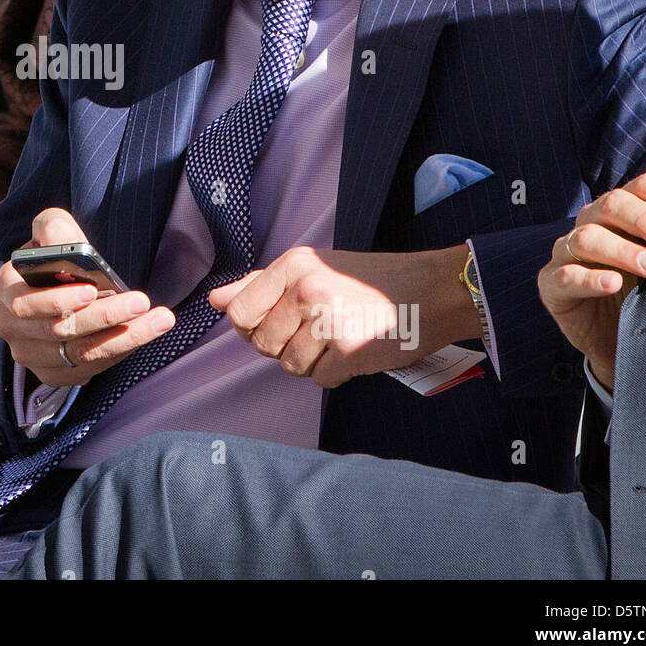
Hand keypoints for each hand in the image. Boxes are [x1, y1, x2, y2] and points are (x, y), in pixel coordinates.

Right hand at [0, 208, 174, 387]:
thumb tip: (66, 243)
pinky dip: (118, 352)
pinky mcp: (53, 373)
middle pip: (60, 330)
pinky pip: (88, 368)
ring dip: (123, 338)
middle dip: (104, 317)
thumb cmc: (53, 252)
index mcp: (6, 288)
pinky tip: (142, 333)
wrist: (54, 284)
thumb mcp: (51, 227)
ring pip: (80, 353)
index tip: (92, 291)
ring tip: (158, 319)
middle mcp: (12, 327)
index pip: (24, 303)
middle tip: (141, 302)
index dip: (57, 301)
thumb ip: (55, 227)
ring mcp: (30, 354)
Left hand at [209, 244, 475, 388]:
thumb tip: (215, 299)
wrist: (430, 291)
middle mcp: (306, 290)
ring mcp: (328, 321)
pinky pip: (320, 380)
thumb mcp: (312, 269)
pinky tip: (355, 349)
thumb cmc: (368, 281)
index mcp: (292, 266)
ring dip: (312, 361)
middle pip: (263, 345)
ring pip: (291, 365)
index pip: (239, 312)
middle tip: (317, 331)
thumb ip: (260, 284)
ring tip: (339, 338)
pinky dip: (336, 373)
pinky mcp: (350, 352)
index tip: (276, 323)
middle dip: (285, 346)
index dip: (252, 327)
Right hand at [539, 171, 645, 391]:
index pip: (641, 186)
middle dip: (644, 220)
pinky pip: (566, 275)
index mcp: (621, 212)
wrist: (615, 337)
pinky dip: (590, 278)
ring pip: (587, 237)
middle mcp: (590, 224)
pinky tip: (612, 283)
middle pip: (611, 204)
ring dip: (623, 250)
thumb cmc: (643, 292)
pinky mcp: (550, 283)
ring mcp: (566, 252)